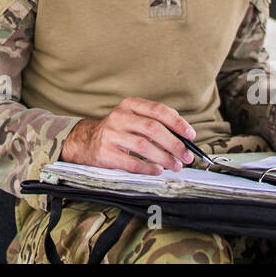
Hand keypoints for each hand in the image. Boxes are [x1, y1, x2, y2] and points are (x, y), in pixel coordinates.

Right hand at [61, 97, 195, 174]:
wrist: (85, 141)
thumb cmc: (118, 131)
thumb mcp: (133, 119)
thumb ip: (154, 123)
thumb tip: (183, 137)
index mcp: (129, 105)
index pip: (158, 110)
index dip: (177, 123)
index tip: (190, 135)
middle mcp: (119, 117)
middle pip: (153, 129)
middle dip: (174, 144)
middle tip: (186, 156)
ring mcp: (111, 134)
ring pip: (144, 146)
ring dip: (164, 158)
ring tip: (175, 165)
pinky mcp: (106, 153)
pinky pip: (132, 162)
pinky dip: (148, 168)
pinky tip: (157, 171)